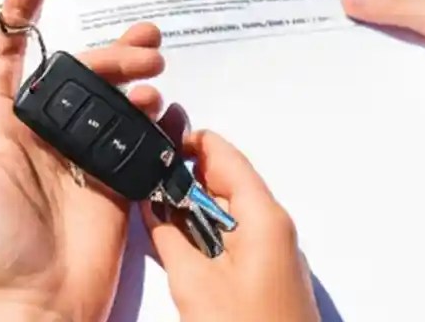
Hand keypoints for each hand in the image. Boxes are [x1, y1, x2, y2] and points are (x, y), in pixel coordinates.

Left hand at [0, 0, 166, 321]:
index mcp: (1, 124)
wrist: (39, 304)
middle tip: (143, 43)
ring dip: (134, 76)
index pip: (8, 56)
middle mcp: (42, 133)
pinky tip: (164, 107)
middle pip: (77, 72)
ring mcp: (81, 156)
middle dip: (108, 48)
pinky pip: (135, 139)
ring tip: (156, 70)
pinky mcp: (114, 181)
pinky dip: (152, 119)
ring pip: (110, 98)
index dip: (20, 13)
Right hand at [142, 130, 318, 321]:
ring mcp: (275, 254)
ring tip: (158, 213)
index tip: (159, 143)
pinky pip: (236, 239)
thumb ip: (169, 236)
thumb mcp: (193, 282)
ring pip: (230, 213)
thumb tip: (155, 206)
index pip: (226, 157)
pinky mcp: (269, 276)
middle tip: (148, 180)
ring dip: (195, 211)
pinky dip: (208, 235)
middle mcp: (276, 229)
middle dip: (187, 179)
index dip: (191, 144)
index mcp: (264, 218)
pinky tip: (181, 247)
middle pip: (228, 183)